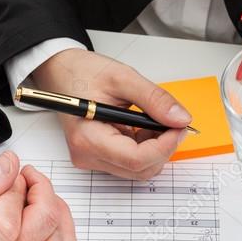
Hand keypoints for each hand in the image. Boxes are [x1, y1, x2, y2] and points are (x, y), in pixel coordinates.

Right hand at [32, 48, 191, 179]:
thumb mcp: (123, 78)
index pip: (136, 159)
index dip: (165, 146)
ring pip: (139, 168)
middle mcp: (88, 155)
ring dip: (156, 148)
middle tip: (174, 122)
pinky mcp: (99, 157)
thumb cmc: (82, 72)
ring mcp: (92, 158)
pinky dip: (145, 147)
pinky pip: (131, 162)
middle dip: (164, 148)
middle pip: (140, 169)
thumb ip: (154, 99)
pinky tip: (142, 126)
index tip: (179, 127)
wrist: (61, 72)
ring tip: (154, 120)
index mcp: (88, 138)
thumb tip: (180, 119)